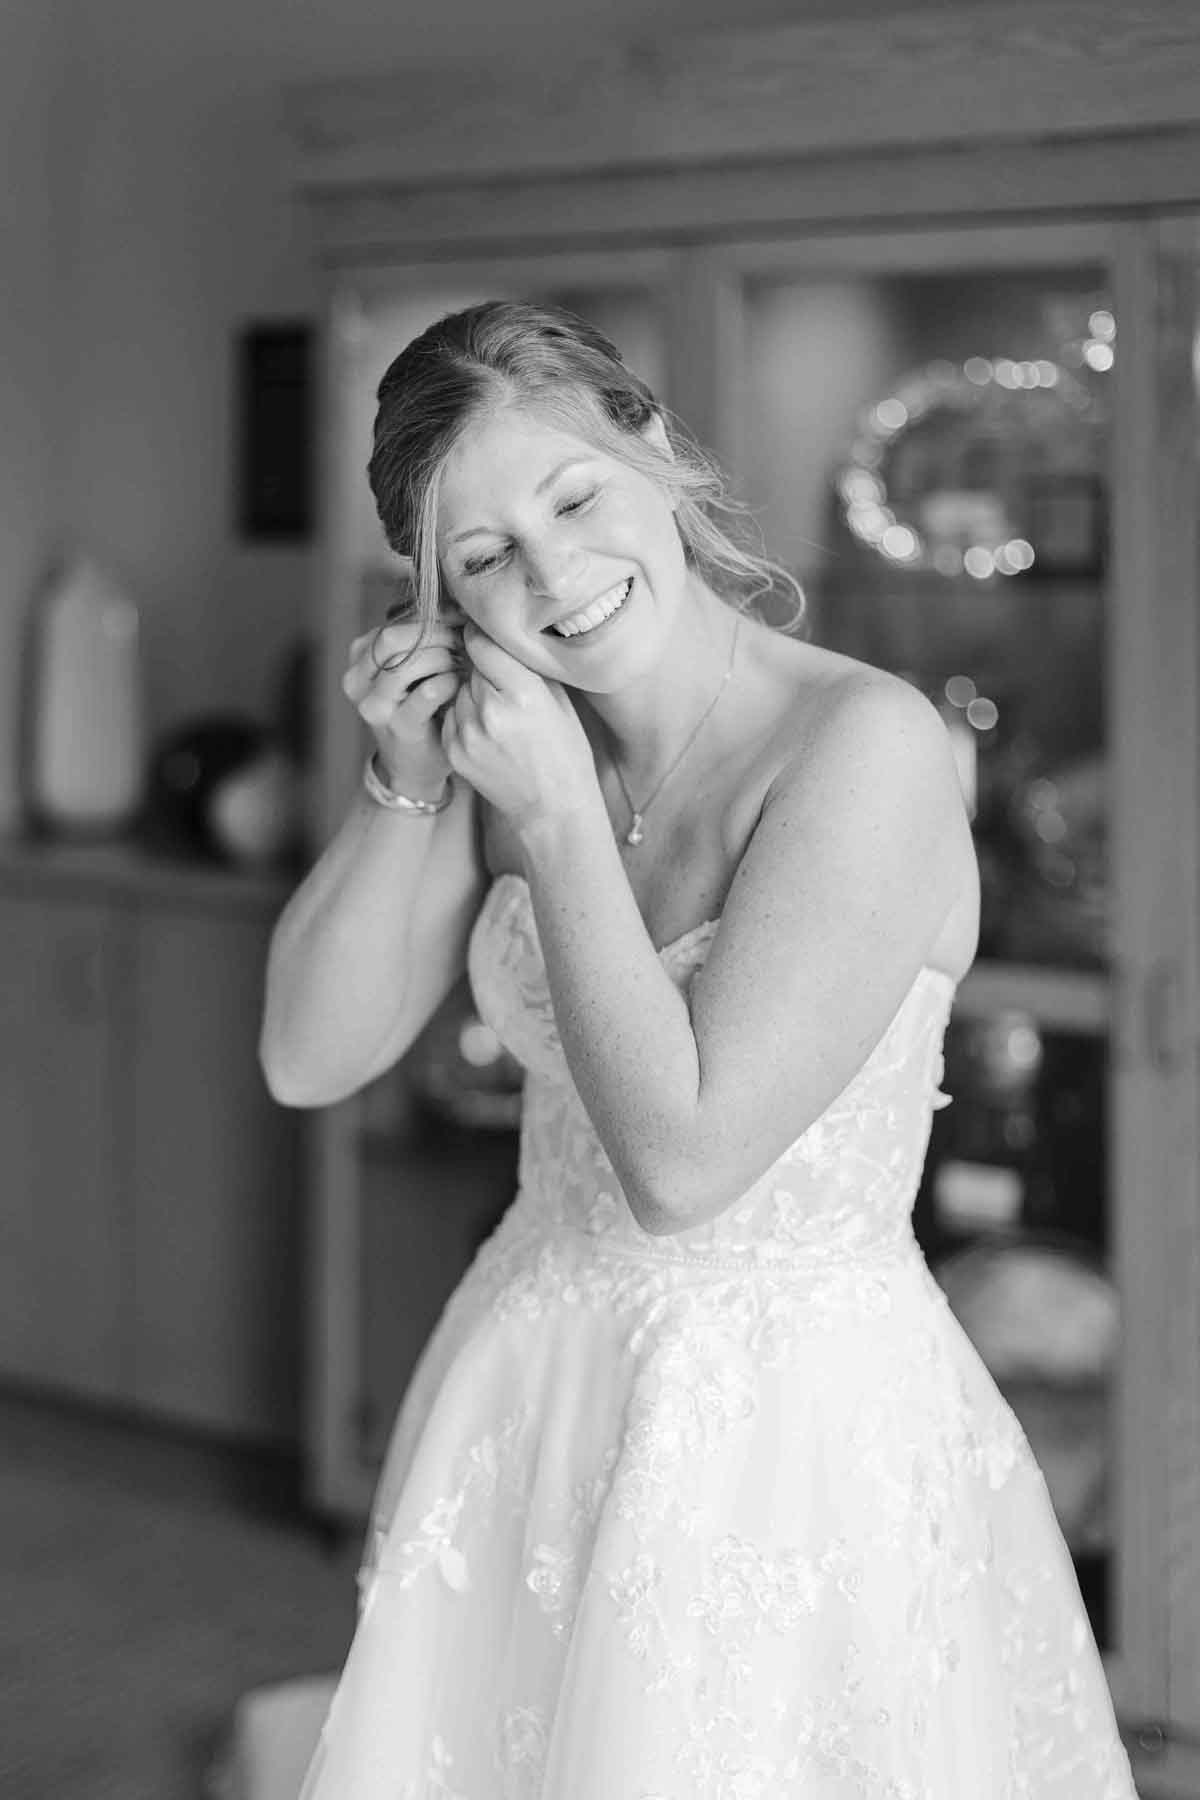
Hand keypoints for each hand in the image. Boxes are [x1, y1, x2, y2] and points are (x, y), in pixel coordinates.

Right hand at [342, 609, 466, 799]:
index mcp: (358, 659)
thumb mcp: (415, 667)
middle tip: (462, 640)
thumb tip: (455, 603)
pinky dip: (448, 682)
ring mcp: (374, 707)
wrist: (416, 765)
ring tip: (462, 661)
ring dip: (442, 657)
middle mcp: (356, 681)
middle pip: (392, 639)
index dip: (430, 618)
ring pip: (405, 664)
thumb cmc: (422, 707)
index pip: (392, 625)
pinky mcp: (399, 727)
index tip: (459, 619)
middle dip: (434, 635)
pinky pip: (426, 692)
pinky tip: (458, 683)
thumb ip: (424, 637)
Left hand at [440, 623, 600, 832]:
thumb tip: (503, 633)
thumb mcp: (560, 702)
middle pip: (468, 666)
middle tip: (503, 685)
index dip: (483, 637)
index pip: (481, 643)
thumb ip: (528, 667)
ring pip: (457, 690)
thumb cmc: (565, 753)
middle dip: (482, 669)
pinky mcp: (453, 751)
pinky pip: (450, 716)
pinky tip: (487, 733)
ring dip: (471, 694)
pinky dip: (463, 717)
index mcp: (523, 694)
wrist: (552, 809)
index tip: (486, 636)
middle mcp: (489, 711)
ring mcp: (467, 734)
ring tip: (498, 715)